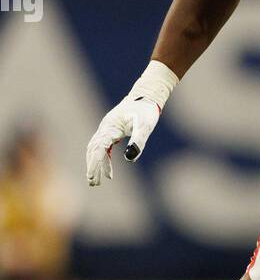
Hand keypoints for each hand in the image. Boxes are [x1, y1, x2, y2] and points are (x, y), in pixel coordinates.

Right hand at [85, 60, 177, 185]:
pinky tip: (109, 172)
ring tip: (97, 181)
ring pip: (96, 149)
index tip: (93, 177)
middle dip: (92, 167)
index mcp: (110, 128)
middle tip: (93, 183)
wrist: (147, 96)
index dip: (95, 164)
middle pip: (93, 150)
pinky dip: (103, 159)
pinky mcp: (111, 130)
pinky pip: (103, 147)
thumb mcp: (145, 126)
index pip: (98, 149)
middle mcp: (105, 128)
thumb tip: (129, 158)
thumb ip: (138, 141)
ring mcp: (107, 129)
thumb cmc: (146, 111)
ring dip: (96, 164)